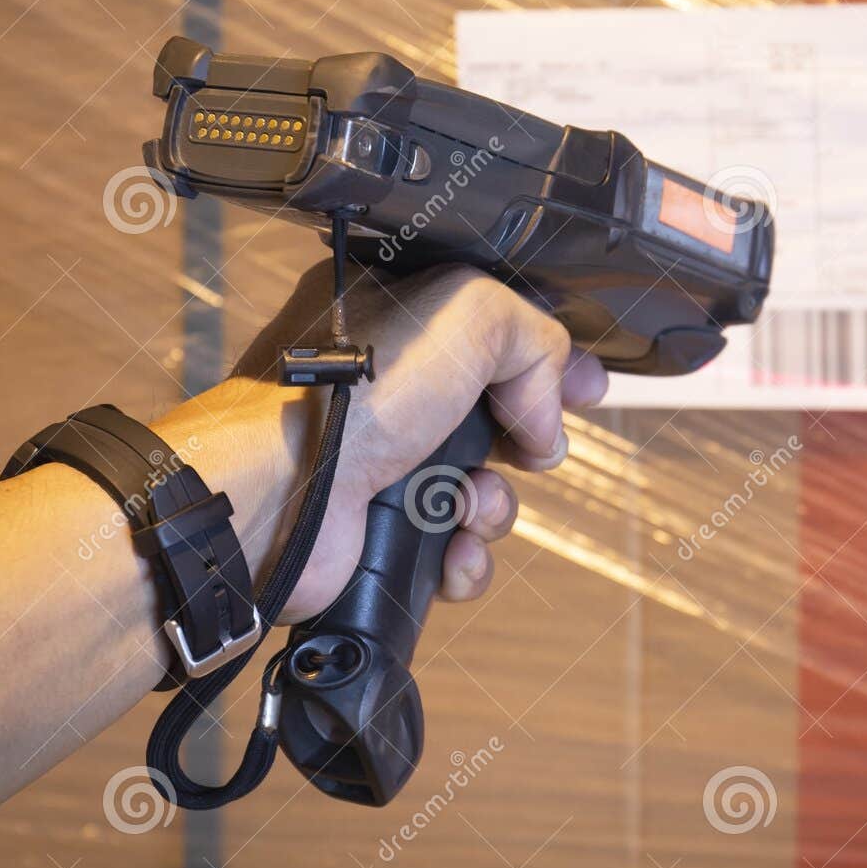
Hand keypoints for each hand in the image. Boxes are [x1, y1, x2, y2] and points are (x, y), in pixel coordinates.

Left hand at [152, 261, 606, 622]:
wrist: (283, 494)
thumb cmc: (347, 394)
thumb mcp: (469, 313)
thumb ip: (534, 336)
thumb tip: (545, 413)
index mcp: (398, 313)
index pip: (494, 327)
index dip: (547, 357)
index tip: (583, 384)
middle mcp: (389, 386)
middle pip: (498, 409)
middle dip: (530, 436)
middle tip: (534, 445)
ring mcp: (384, 458)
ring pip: (483, 484)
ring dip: (495, 503)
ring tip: (471, 501)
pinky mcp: (380, 525)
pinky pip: (455, 546)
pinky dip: (465, 555)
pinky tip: (452, 548)